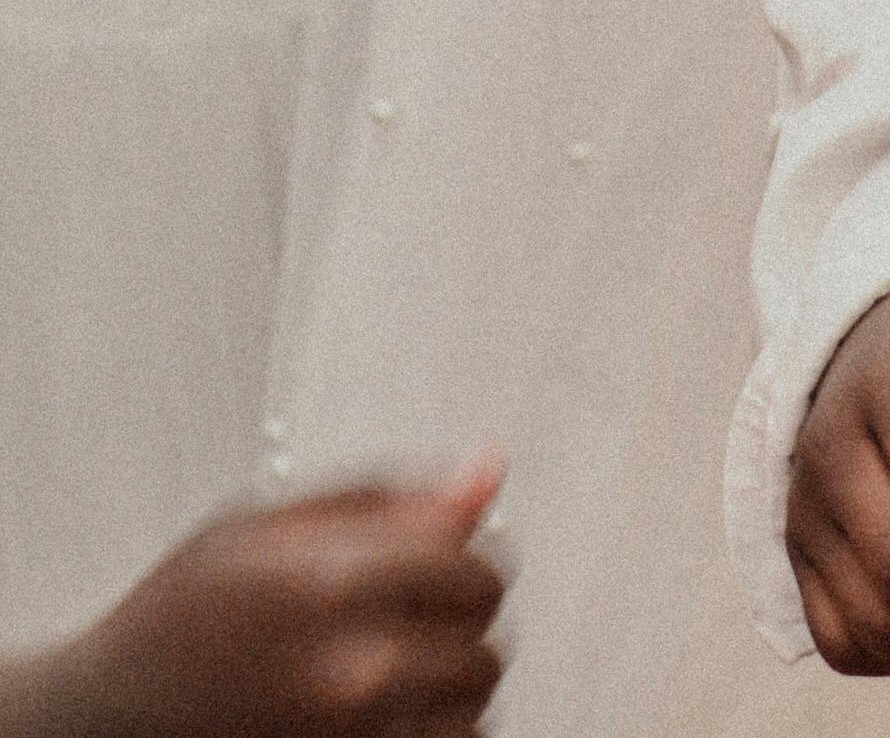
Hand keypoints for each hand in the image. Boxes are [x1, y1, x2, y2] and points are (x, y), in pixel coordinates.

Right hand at [23, 469, 506, 737]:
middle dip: (456, 623)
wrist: (105, 724)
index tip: (429, 563)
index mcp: (332, 588)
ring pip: (470, 710)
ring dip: (447, 684)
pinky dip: (433, 732)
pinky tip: (382, 713)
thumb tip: (487, 473)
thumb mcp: (265, 528)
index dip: (459, 558)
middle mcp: (350, 674)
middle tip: (399, 616)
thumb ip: (387, 501)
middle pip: (482, 642)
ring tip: (384, 667)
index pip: (474, 566)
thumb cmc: (177, 620)